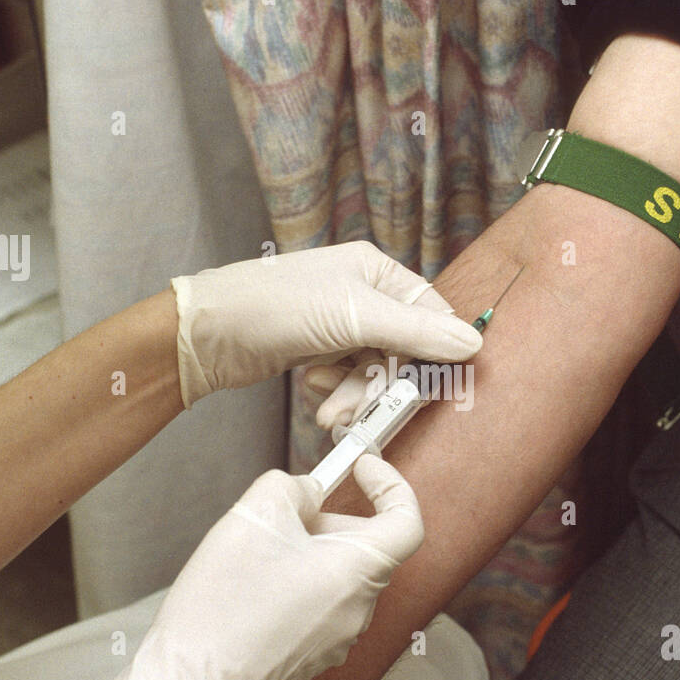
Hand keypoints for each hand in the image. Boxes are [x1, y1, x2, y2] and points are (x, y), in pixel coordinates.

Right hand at [86, 454, 423, 679]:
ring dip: (309, 551)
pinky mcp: (312, 657)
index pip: (407, 522)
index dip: (391, 486)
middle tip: (283, 513)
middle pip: (366, 547)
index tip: (363, 469)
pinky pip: (321, 605)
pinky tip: (254, 585)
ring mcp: (338, 640)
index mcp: (359, 573)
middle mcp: (359, 611)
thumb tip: (307, 493)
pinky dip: (299, 582)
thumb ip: (292, 487)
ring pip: (340, 575)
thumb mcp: (254, 515)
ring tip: (258, 552)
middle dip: (329, 519)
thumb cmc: (223, 609)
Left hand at [171, 241, 481, 405]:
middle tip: (365, 407)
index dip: (434, 354)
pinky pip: (351, 379)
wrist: (208, 335)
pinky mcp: (323, 350)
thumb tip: (471, 343)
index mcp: (377, 272)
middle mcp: (364, 294)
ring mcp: (342, 324)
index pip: (431, 315)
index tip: (431, 388)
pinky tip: (316, 390)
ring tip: (331, 406)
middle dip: (384, 383)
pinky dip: (338, 392)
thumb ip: (415, 332)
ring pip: (377, 371)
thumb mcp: (352, 317)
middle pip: (405, 350)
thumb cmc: (273, 307)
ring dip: (357, 394)